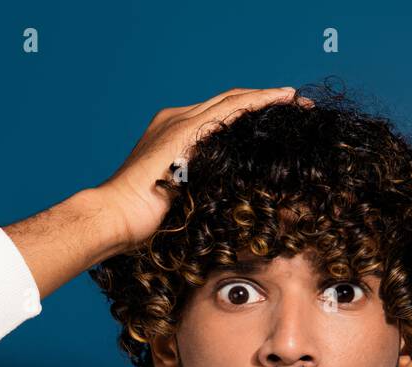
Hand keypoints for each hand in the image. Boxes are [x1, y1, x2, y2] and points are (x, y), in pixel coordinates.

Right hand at [94, 87, 311, 252]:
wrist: (114, 218)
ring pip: (234, 100)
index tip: (278, 122)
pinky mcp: (185, 130)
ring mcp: (179, 122)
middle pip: (229, 103)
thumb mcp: (180, 201)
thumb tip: (226, 205)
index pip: (219, 118)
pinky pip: (231, 109)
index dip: (250, 116)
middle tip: (297, 106)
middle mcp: (176, 120)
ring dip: (268, 98)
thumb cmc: (140, 224)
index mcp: (172, 134)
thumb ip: (200, 191)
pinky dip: (258, 101)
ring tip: (297, 102)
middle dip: (265, 102)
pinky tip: (280, 100)